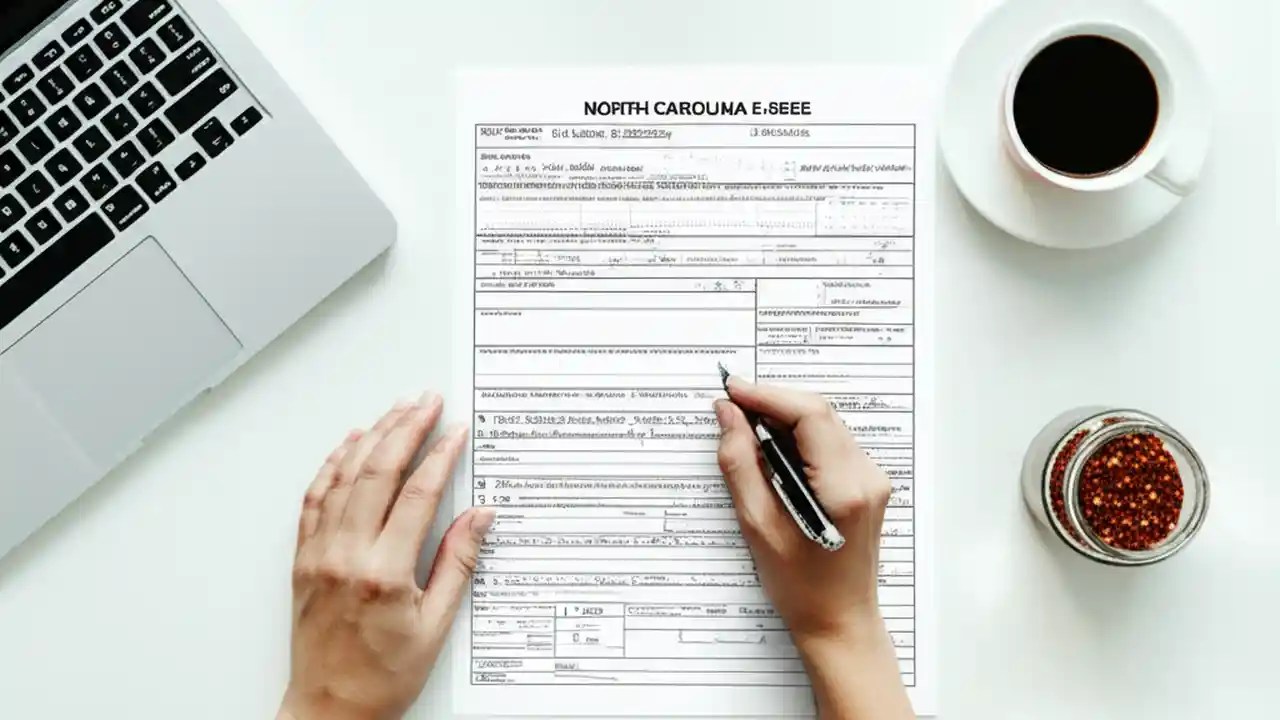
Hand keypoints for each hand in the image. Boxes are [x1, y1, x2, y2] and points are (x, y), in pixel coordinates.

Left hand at [280, 394, 492, 719]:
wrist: (329, 709)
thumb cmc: (381, 678)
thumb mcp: (434, 627)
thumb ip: (457, 565)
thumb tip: (479, 518)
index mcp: (383, 573)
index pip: (416, 496)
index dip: (440, 457)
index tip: (456, 433)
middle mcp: (345, 556)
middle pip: (377, 473)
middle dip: (406, 430)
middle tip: (427, 403)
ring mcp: (319, 554)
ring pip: (343, 478)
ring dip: (371, 437)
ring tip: (395, 411)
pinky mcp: (303, 559)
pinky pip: (314, 499)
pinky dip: (332, 465)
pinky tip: (348, 446)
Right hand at [714, 377, 911, 718]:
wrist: (840, 622)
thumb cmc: (801, 588)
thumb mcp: (758, 526)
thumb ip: (741, 464)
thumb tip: (728, 417)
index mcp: (842, 488)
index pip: (809, 415)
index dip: (767, 395)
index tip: (732, 392)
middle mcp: (866, 477)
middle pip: (819, 413)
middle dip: (773, 404)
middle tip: (731, 408)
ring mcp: (872, 479)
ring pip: (825, 424)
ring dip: (785, 420)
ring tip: (746, 431)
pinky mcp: (867, 483)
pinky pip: (831, 442)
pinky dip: (800, 438)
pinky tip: (773, 453)